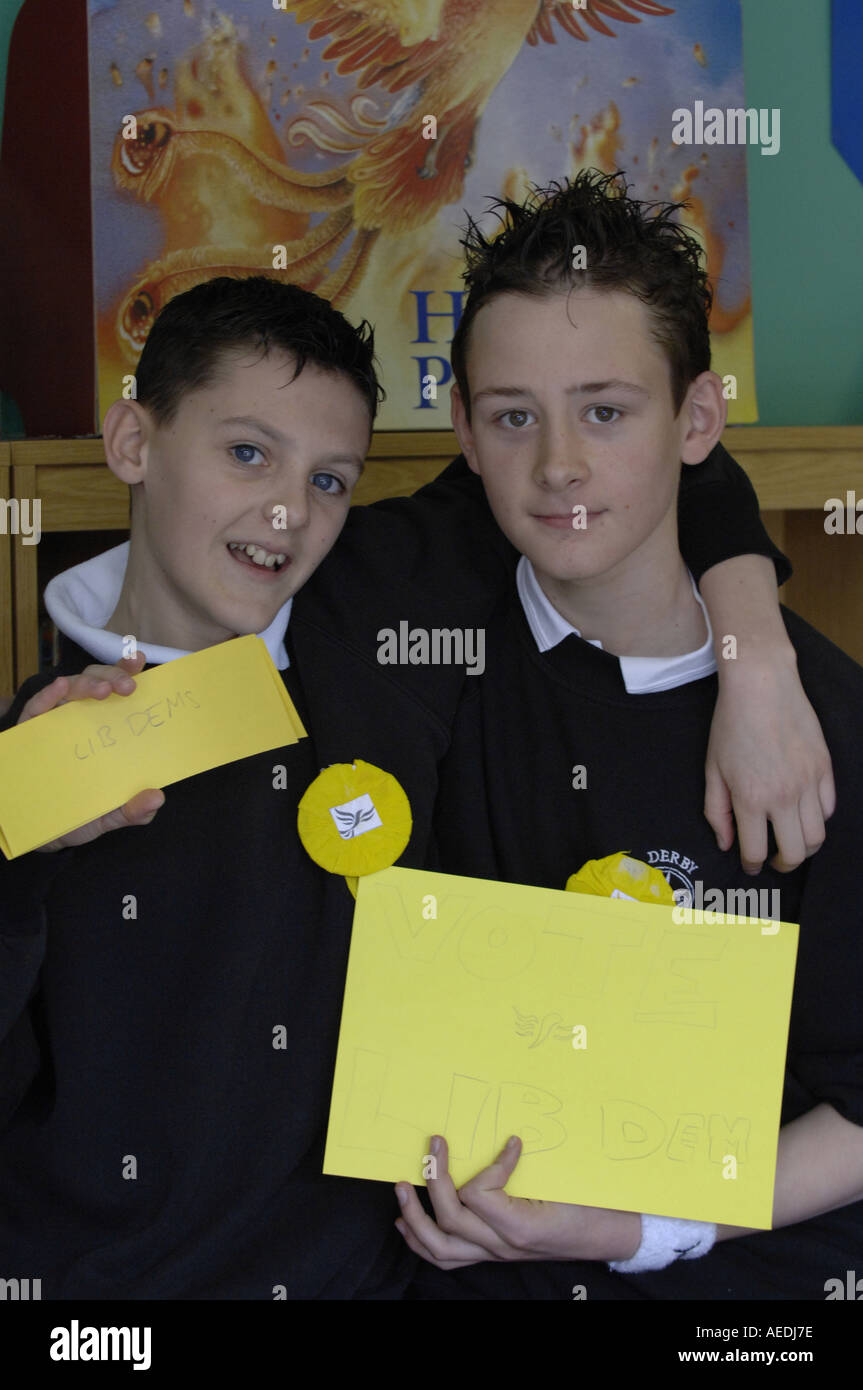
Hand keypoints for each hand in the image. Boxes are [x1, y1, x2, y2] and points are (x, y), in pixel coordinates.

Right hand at [17, 652, 164, 850]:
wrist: (38, 834)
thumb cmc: (76, 816)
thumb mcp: (107, 817)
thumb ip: (132, 811)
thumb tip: (156, 799)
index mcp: (105, 730)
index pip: (117, 693)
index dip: (127, 672)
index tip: (141, 660)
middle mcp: (81, 720)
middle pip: (96, 684)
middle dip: (112, 676)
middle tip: (128, 686)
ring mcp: (54, 724)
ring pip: (68, 689)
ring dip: (86, 684)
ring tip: (102, 691)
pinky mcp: (28, 734)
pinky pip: (35, 709)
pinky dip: (46, 697)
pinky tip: (58, 688)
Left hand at [394, 1135, 639, 1267]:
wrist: (612, 1233)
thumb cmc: (593, 1204)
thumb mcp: (567, 1181)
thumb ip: (531, 1165)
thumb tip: (509, 1139)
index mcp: (522, 1226)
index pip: (478, 1194)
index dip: (491, 1164)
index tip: (512, 1142)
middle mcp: (502, 1246)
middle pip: (450, 1218)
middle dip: (434, 1179)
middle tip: (434, 1144)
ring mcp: (495, 1254)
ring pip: (439, 1248)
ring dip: (414, 1217)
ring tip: (400, 1189)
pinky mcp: (492, 1254)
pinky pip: (447, 1257)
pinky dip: (421, 1241)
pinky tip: (405, 1223)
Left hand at [704, 656, 834, 873]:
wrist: (762, 685)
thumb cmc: (731, 724)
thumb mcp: (713, 769)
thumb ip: (717, 811)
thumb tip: (726, 843)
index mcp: (751, 799)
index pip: (756, 852)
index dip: (751, 866)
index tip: (750, 865)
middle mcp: (783, 796)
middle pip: (795, 853)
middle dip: (784, 865)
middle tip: (775, 861)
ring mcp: (809, 783)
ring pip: (818, 836)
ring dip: (805, 847)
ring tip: (792, 842)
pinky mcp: (824, 768)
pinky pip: (829, 808)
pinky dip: (818, 818)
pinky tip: (803, 814)